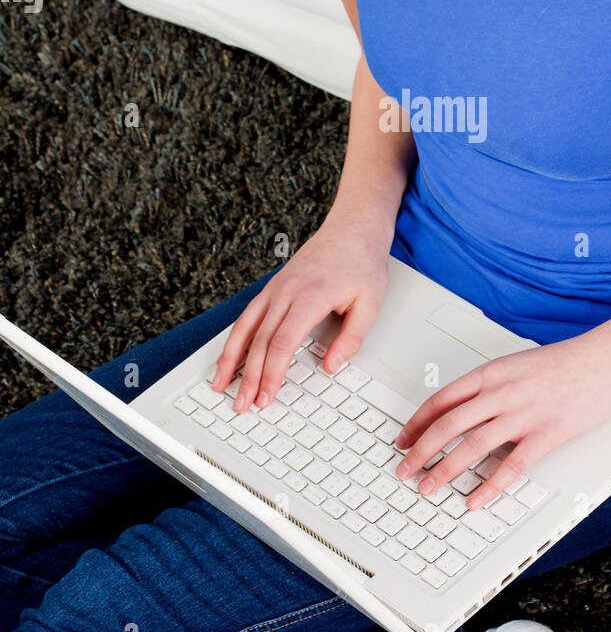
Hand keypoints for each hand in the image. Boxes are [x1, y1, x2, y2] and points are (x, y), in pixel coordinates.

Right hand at [210, 211, 390, 412]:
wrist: (352, 227)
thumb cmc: (361, 262)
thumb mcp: (370, 302)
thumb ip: (351, 338)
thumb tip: (332, 366)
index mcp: (311, 296)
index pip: (283, 342)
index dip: (272, 373)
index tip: (266, 396)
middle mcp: (287, 291)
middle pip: (260, 340)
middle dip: (248, 376)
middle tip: (241, 404)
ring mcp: (276, 288)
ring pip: (245, 327)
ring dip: (230, 359)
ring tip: (220, 385)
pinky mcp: (272, 287)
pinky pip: (247, 315)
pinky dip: (235, 339)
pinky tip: (228, 356)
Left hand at [393, 328, 610, 511]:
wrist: (606, 358)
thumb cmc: (566, 363)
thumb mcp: (517, 366)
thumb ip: (491, 388)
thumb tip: (465, 411)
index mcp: (491, 373)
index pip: (441, 400)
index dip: (416, 423)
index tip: (402, 441)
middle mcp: (501, 392)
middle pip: (448, 425)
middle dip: (420, 451)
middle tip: (404, 471)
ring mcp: (524, 413)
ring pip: (472, 446)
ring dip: (445, 470)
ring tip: (429, 488)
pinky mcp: (547, 433)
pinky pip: (511, 466)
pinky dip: (489, 486)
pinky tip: (476, 500)